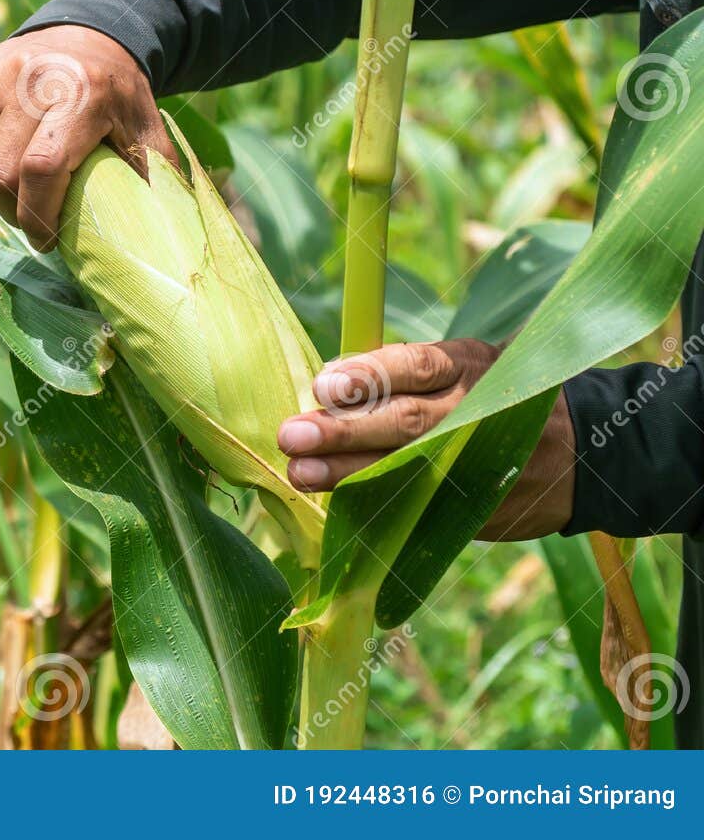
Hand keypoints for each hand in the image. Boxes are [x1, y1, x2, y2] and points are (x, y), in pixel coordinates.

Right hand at [0, 26, 175, 250]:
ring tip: (26, 185)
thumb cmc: (117, 95)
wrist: (86, 33)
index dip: (39, 216)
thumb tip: (157, 233)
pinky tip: (8, 149)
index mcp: (79, 93)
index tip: (49, 240)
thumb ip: (156, 177)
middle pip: (1, 177)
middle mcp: (26, 78)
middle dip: (18, 212)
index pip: (40, 168)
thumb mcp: (147, 130)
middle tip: (39, 217)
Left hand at [276, 339, 576, 540]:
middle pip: (406, 420)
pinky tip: (340, 506)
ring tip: (301, 473)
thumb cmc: (488, 395)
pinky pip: (426, 505)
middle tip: (292, 436)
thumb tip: (323, 391)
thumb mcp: (460, 368)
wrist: (579, 451)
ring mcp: (484, 461)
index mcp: (469, 365)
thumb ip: (401, 376)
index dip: (367, 376)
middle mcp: (478, 410)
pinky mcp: (484, 505)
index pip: (415, 365)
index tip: (321, 387)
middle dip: (344, 431)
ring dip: (349, 473)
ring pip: (410, 467)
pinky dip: (380, 506)